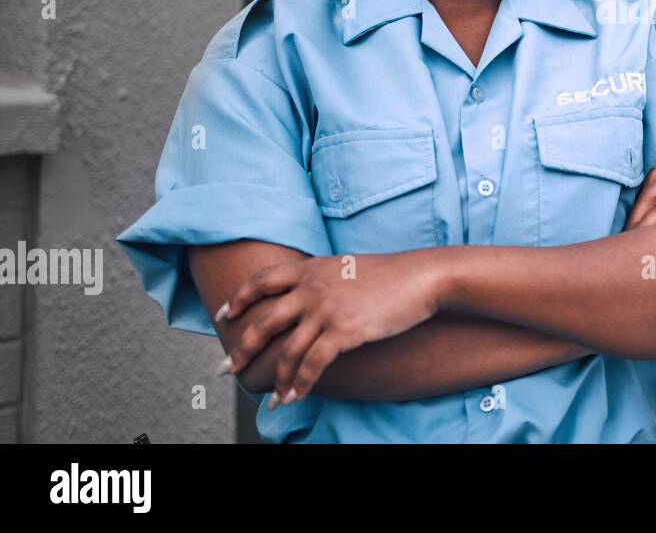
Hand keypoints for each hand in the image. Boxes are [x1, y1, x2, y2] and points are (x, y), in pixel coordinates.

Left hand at [216, 249, 443, 405]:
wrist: (420, 278)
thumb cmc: (389, 274)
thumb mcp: (346, 266)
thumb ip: (321, 277)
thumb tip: (306, 290)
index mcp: (310, 268)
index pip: (262, 280)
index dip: (239, 298)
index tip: (225, 314)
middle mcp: (311, 288)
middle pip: (264, 321)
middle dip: (243, 349)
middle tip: (228, 368)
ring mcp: (326, 310)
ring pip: (286, 350)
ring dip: (275, 379)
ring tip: (271, 398)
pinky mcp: (344, 332)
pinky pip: (312, 364)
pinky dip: (300, 384)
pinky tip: (295, 397)